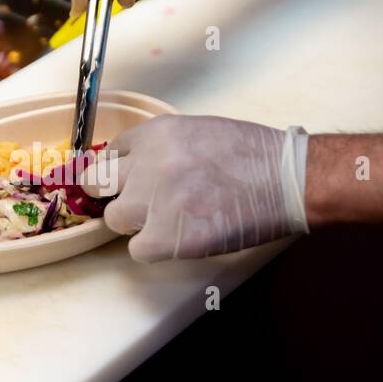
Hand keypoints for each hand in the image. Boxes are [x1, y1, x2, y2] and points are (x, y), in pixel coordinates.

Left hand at [83, 115, 309, 260]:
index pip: (111, 153)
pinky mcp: (167, 236)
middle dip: (115, 194)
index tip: (135, 180)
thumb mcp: (199, 131)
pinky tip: (179, 239)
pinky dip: (154, 249)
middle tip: (138, 204)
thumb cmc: (253, 155)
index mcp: (155, 133)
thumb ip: (164, 146)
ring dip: (135, 224)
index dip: (123, 170)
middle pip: (97, 183)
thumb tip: (139, 166)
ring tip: (168, 222)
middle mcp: (147, 163)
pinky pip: (136, 250)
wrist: (286, 179)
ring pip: (113, 218)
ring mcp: (154, 200)